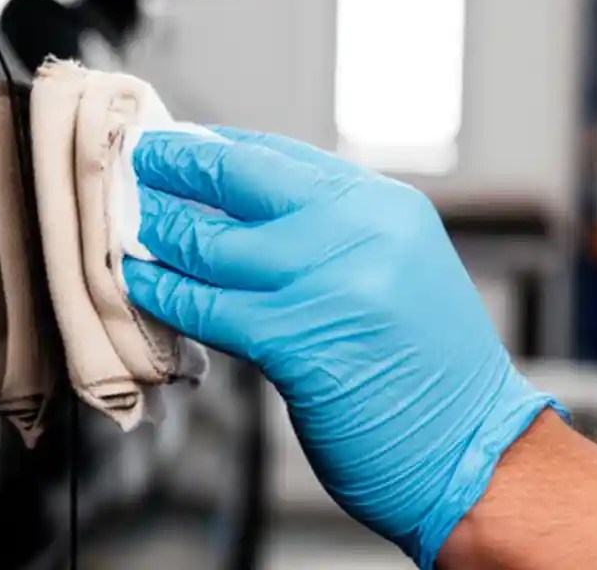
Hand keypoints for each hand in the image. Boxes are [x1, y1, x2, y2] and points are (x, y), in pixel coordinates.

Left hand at [122, 127, 562, 567]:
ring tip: (122, 221)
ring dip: (156, 230)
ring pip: (211, 241)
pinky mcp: (296, 342)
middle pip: (237, 178)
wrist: (475, 453)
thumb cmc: (430, 372)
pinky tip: (138, 283)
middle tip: (131, 160)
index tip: (174, 142)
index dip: (214, 144)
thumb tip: (243, 208)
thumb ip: (332, 232)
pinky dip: (163, 293)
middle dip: (173, 166)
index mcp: (383, 206)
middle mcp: (358, 231)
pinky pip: (205, 306)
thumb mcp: (396, 269)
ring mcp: (326, 283)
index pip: (279, 153)